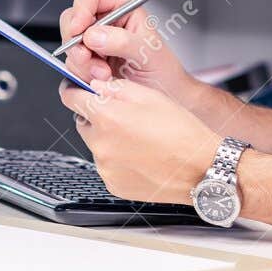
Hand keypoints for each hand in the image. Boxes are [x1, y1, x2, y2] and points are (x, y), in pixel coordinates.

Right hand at [59, 0, 194, 102]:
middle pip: (72, 19)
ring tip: (105, 74)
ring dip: (82, 63)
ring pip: (69, 45)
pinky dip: (82, 75)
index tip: (78, 28)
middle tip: (88, 56)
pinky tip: (101, 80)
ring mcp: (93, 44)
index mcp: (121, 8)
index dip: (80, 8)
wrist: (163, 95)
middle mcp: (104, 23)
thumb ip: (122, 40)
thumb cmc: (162, 69)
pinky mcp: (87, 64)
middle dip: (76, 41)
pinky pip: (71, 66)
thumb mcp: (149, 51)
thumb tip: (94, 35)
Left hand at [59, 78, 221, 204]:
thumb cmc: (181, 132)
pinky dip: (117, 160)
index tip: (78, 90)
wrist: (200, 169)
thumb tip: (96, 86)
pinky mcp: (113, 184)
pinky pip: (107, 166)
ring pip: (95, 145)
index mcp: (107, 117)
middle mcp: (101, 143)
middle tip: (123, 118)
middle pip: (83, 122)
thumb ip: (115, 88)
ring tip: (137, 140)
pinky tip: (139, 157)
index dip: (75, 90)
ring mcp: (105, 167)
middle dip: (97, 117)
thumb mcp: (149, 95)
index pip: (71, 98)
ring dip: (108, 139)